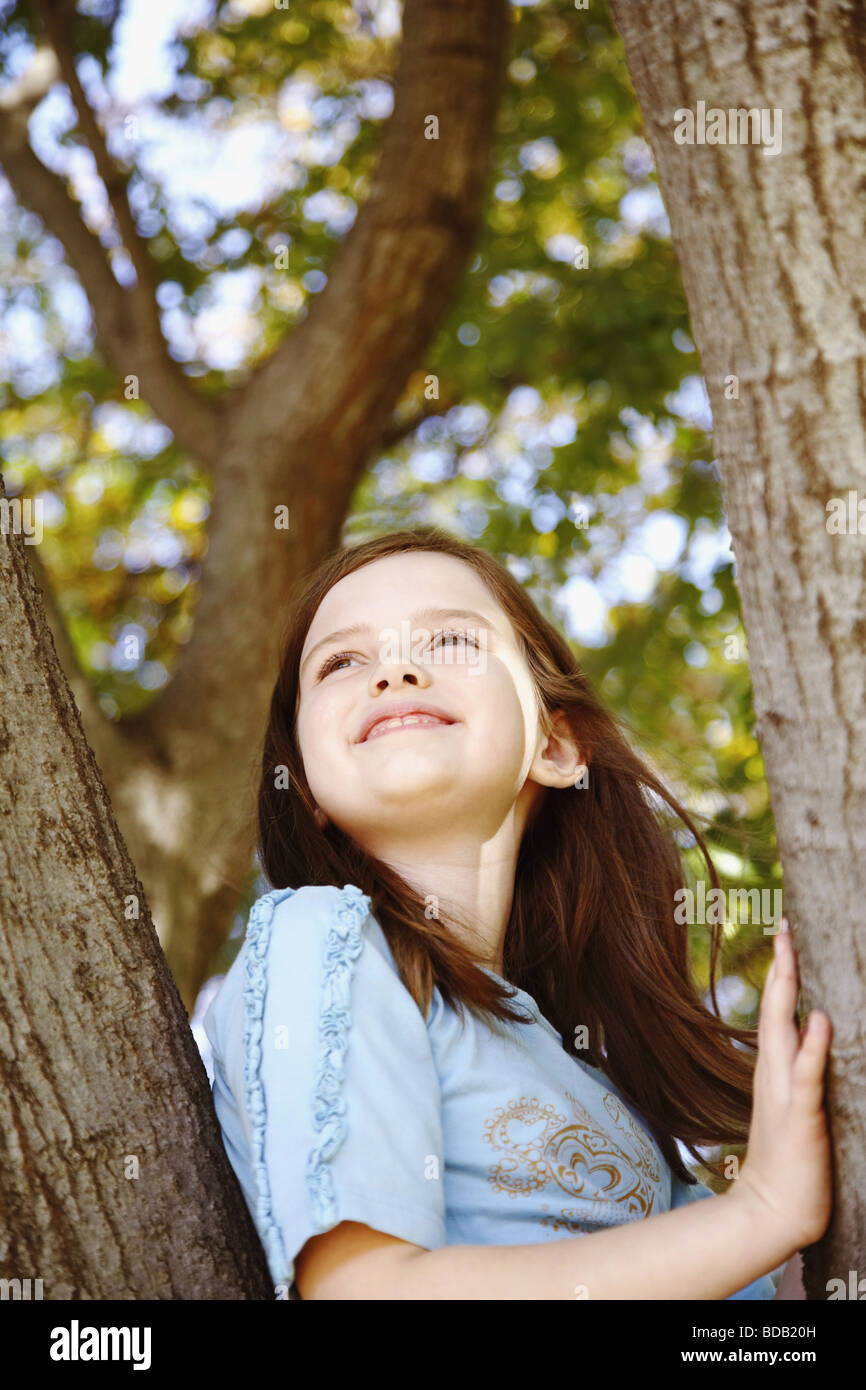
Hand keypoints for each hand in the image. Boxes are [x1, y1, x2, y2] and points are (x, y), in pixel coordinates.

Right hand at [734, 919, 832, 1250]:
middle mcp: (773, 1073)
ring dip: (788, 990)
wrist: (772, 1211)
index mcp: (773, 1070)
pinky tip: (820, 1019)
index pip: (776, 1011)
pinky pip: (808, 1075)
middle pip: (775, 1008)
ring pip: (783, 1031)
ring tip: (791, 953)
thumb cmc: (791, 1163)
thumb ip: (800, 1073)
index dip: (781, 972)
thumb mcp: (795, 1109)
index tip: (785, 934)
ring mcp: (784, 1094)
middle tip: (784, 926)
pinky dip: (812, 1045)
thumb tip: (814, 1036)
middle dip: (781, 966)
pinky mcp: (801, 1117)